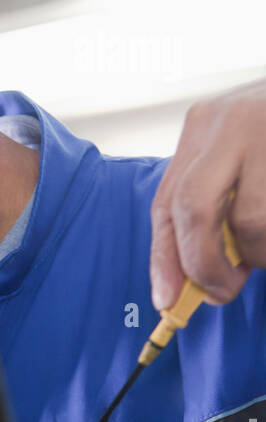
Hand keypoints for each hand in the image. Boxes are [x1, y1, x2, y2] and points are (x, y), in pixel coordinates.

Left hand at [150, 79, 265, 310]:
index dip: (164, 258)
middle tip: (223, 289)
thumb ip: (212, 203)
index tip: (166, 298)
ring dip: (259, 252)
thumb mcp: (239, 155)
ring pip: (250, 220)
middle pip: (194, 209)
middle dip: (204, 264)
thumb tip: (188, 277)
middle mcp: (232, 122)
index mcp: (204, 124)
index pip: (166, 202)